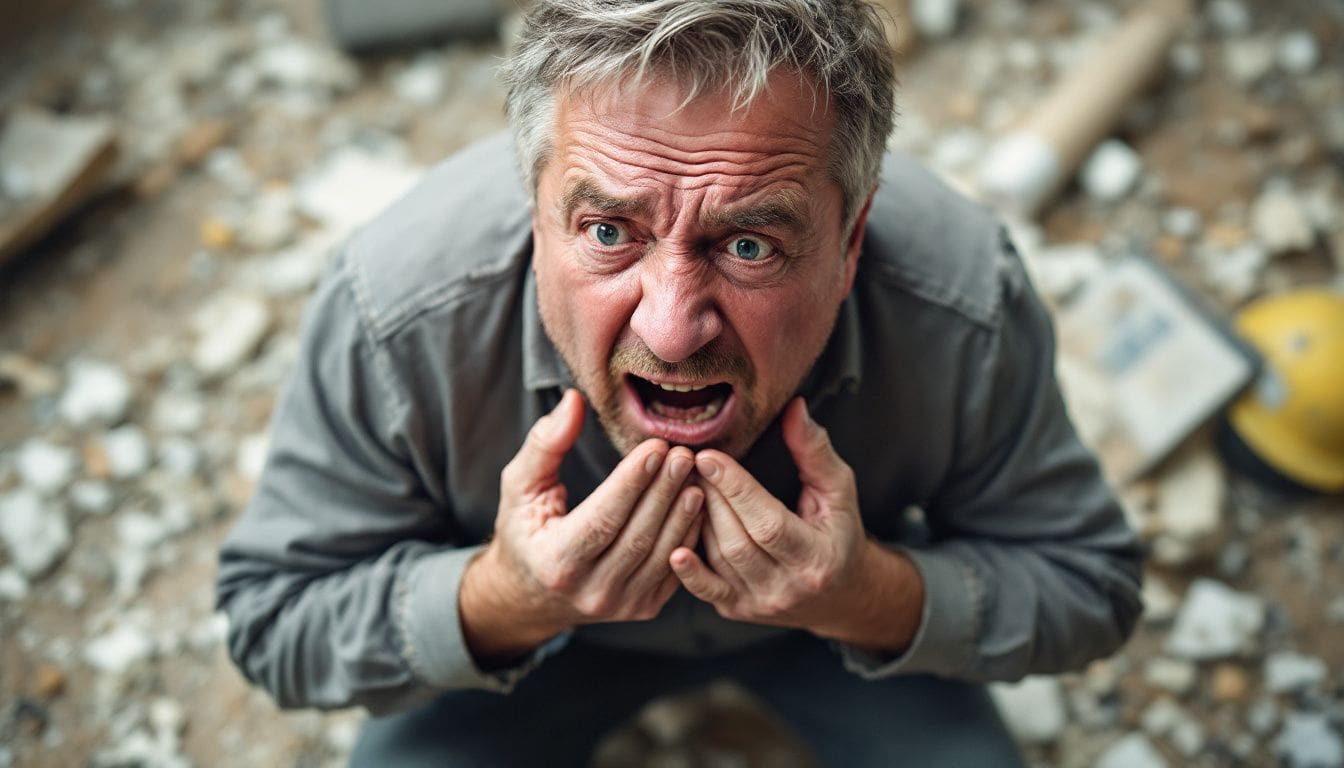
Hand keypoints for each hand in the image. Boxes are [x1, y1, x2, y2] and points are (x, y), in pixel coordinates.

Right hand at [461, 390, 703, 659]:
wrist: (534, 593)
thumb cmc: (526, 529)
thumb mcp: (520, 486)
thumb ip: (545, 444)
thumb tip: (574, 401)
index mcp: (555, 563)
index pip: (602, 519)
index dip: (632, 482)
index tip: (655, 446)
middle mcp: (590, 592)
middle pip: (638, 535)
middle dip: (664, 490)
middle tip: (684, 453)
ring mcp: (621, 605)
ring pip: (662, 553)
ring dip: (684, 510)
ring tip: (695, 471)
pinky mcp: (644, 608)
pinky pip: (675, 568)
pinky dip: (690, 533)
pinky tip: (698, 499)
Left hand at [670, 398, 920, 648]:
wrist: (840, 595)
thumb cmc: (838, 533)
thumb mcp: (839, 491)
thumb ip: (815, 451)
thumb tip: (794, 408)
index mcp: (817, 558)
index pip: (768, 523)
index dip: (736, 490)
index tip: (708, 456)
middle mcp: (788, 588)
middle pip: (736, 542)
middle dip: (709, 498)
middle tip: (685, 462)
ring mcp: (759, 603)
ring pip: (717, 560)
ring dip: (694, 521)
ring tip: (678, 485)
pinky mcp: (737, 609)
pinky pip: (705, 588)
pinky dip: (687, 569)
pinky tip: (672, 544)